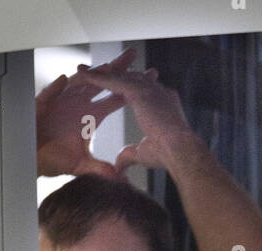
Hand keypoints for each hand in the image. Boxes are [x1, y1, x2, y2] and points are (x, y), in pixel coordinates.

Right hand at [36, 48, 136, 177]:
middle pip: (101, 82)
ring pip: (77, 83)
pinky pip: (49, 93)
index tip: (146, 80)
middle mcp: (80, 103)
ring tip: (101, 67)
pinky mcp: (43, 105)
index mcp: (92, 114)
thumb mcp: (83, 165)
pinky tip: (62, 81)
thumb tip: (121, 179)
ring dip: (89, 75)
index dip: (130, 89)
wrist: (33, 156)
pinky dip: (55, 88)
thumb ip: (101, 169)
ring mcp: (62, 100)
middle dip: (116, 68)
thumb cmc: (55, 156)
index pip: (115, 98)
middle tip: (132, 56)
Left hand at [74, 62, 196, 176]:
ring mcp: (147, 89)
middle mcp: (153, 91)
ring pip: (118, 76)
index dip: (123, 90)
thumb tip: (118, 168)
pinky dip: (96, 77)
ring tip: (80, 70)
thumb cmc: (168, 156)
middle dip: (110, 74)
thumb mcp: (144, 153)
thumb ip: (129, 155)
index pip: (138, 91)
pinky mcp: (138, 91)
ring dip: (98, 73)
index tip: (112, 90)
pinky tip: (82, 74)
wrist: (181, 152)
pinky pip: (112, 80)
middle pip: (127, 78)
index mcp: (158, 103)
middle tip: (93, 71)